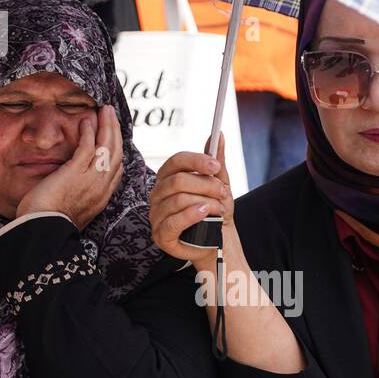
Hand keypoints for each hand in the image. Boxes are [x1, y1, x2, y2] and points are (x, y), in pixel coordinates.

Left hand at [15, 105, 123, 230]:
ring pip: (107, 146)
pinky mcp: (76, 173)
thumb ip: (77, 194)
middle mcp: (101, 188)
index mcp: (100, 198)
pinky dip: (89, 132)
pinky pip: (88, 147)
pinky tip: (86, 121)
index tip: (113, 137)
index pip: (116, 170)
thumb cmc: (48, 222)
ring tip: (104, 110)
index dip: (116, 150)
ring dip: (106, 125)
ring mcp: (91, 180)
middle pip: (116, 153)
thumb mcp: (71, 208)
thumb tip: (71, 184)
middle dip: (115, 131)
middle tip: (112, 114)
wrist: (41, 231)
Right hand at [150, 132, 235, 265]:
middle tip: (222, 192)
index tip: (216, 166)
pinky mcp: (160, 235)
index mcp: (167, 178)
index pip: (176, 161)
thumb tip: (220, 135)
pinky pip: (174, 220)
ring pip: (178, 200)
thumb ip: (217, 162)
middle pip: (178, 180)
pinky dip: (192, 215)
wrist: (219, 241)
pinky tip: (206, 213)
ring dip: (206, 203)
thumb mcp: (219, 184)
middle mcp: (157, 194)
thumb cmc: (215, 212)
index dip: (196, 161)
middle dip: (205, 185)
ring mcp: (156, 215)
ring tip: (219, 209)